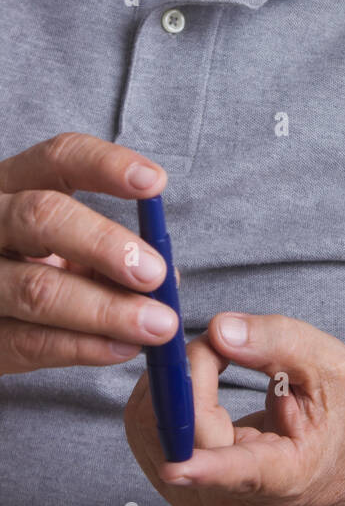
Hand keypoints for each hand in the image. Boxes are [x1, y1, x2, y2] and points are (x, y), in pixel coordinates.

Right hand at [0, 132, 178, 375]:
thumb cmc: (31, 268)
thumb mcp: (59, 245)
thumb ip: (105, 251)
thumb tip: (167, 276)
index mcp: (11, 187)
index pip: (57, 158)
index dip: (106, 166)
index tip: (155, 183)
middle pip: (40, 216)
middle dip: (104, 244)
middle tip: (155, 272)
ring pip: (36, 289)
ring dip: (107, 310)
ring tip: (156, 324)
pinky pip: (30, 343)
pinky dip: (84, 347)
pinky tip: (122, 346)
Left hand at [123, 313, 344, 505]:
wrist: (326, 469)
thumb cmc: (333, 417)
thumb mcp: (330, 367)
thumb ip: (281, 343)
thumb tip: (218, 330)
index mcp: (282, 475)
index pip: (241, 474)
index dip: (208, 469)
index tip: (177, 469)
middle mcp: (230, 498)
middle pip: (185, 428)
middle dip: (194, 366)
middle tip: (226, 340)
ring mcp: (193, 496)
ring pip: (151, 423)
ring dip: (175, 374)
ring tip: (217, 357)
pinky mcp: (168, 483)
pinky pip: (144, 423)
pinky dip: (164, 387)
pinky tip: (196, 378)